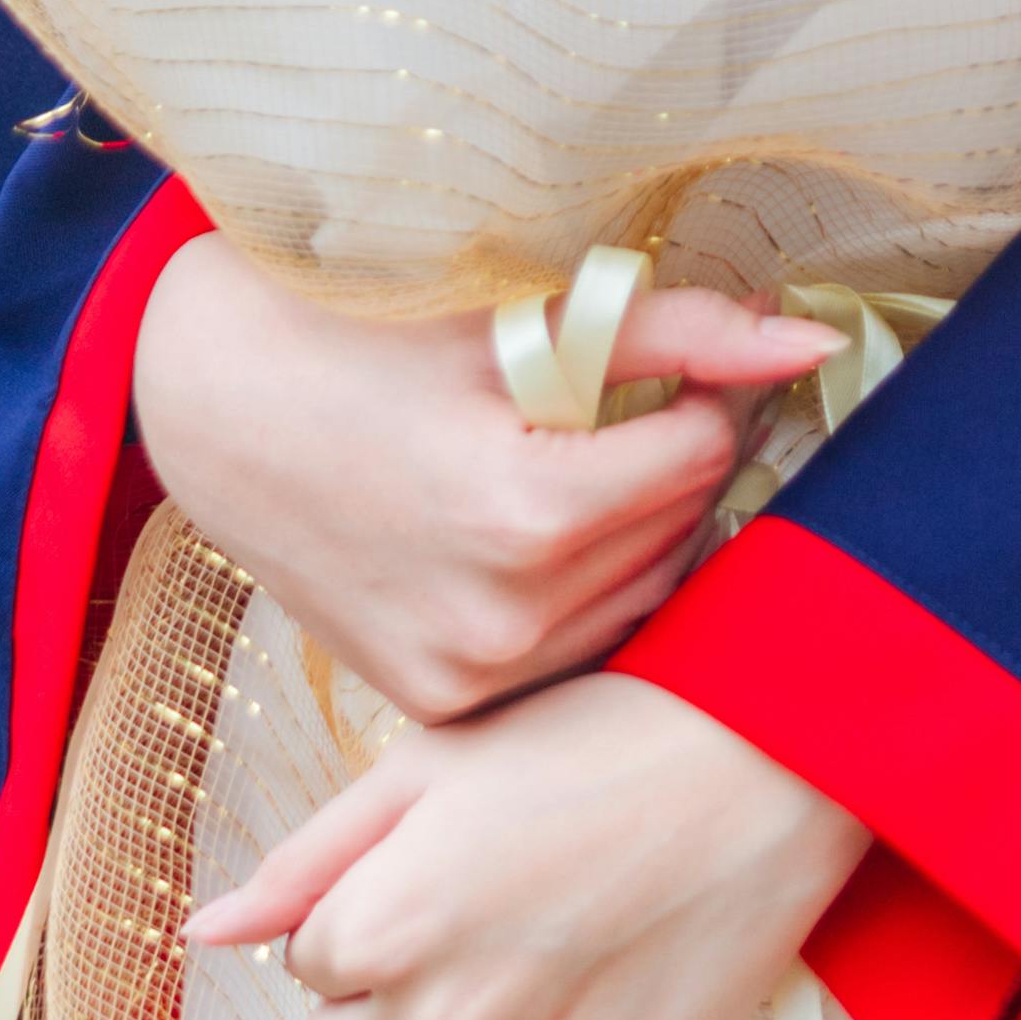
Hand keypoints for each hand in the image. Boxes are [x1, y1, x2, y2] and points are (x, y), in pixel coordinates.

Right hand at [128, 230, 831, 725]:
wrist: (208, 402)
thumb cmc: (356, 330)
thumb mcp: (517, 315)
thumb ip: (678, 333)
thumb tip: (812, 349)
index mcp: (529, 511)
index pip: (703, 454)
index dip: (693, 397)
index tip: (651, 368)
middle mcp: (504, 618)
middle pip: (678, 530)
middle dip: (666, 465)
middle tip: (604, 412)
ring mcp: (468, 676)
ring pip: (639, 597)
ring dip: (632, 534)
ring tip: (564, 466)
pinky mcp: (438, 704)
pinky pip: (570, 648)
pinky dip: (576, 592)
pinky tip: (526, 534)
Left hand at [189, 676, 866, 1019]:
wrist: (764, 763)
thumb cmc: (593, 739)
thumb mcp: (431, 764)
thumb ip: (307, 857)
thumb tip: (207, 932)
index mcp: (383, 925)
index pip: (305, 965)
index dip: (349, 915)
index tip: (415, 872)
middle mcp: (441, 1017)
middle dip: (368, 998)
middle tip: (450, 920)